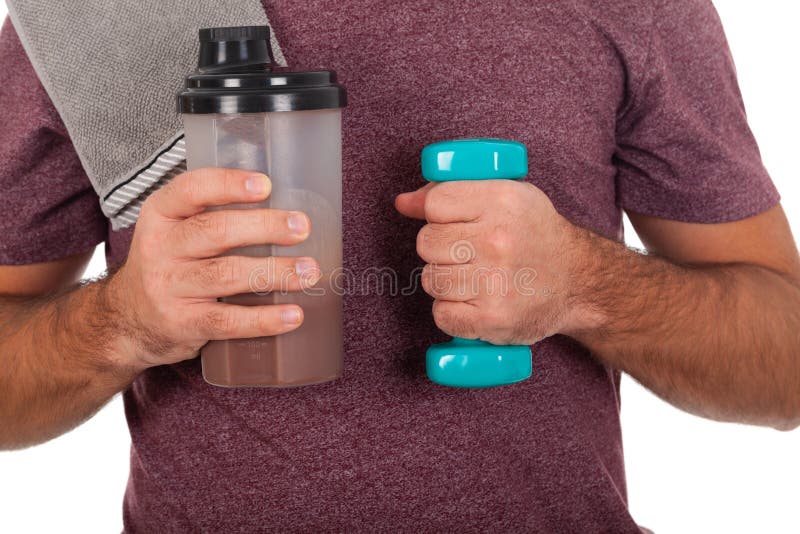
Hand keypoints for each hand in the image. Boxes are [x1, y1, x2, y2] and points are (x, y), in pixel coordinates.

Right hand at [107, 168, 320, 369]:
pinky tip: (293, 315)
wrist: (126, 321)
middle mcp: (160, 247)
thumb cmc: (170, 265)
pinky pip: (227, 321)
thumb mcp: (174, 230)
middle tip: (302, 227)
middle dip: (264, 227)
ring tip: (309, 271)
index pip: (191, 189)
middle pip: (215, 231)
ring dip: (274, 272)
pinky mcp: (182, 323)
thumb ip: (214, 215)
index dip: (229, 185)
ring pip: (226, 275)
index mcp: (161, 214)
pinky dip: (264, 319)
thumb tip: (286, 208)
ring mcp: (169, 287)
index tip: (266, 184)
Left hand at [395, 180, 593, 344]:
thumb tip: (403, 202)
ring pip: (431, 279)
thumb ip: (454, 192)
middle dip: (439, 249)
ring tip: (471, 278)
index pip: (435, 203)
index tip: (449, 222)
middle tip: (465, 253)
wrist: (580, 282)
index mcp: (501, 201)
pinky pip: (442, 315)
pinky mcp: (493, 319)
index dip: (434, 214)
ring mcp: (495, 283)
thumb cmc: (536, 235)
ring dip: (444, 281)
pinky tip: (472, 303)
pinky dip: (451, 313)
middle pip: (427, 242)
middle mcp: (498, 241)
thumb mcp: (506, 196)